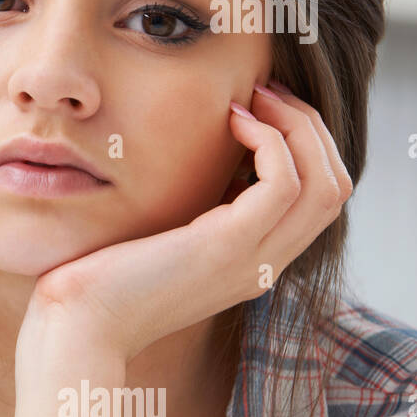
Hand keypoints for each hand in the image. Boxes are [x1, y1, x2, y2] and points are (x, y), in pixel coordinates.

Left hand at [20, 81, 352, 366]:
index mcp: (253, 262)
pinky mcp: (227, 247)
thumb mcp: (164, 241)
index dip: (305, 146)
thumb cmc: (102, 280)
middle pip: (336, 186)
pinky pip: (283, 182)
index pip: (320, 200)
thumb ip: (195, 213)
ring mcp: (252, 259)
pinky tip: (233, 120)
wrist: (80, 324)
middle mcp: (264, 265)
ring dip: (297, 126)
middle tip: (267, 92)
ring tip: (255, 98)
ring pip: (324, 181)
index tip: (262, 110)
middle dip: (311, 128)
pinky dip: (269, 139)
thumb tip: (206, 165)